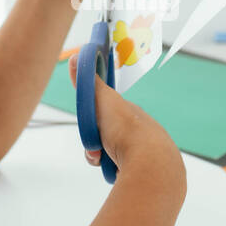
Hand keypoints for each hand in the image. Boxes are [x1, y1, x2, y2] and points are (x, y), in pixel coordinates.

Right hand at [67, 55, 182, 180]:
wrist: (150, 163)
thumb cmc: (127, 129)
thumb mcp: (103, 100)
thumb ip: (89, 82)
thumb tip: (74, 55)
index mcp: (131, 114)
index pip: (105, 114)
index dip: (92, 120)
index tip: (90, 126)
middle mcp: (138, 131)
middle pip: (104, 136)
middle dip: (93, 142)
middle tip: (94, 147)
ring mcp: (140, 152)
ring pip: (108, 154)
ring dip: (99, 157)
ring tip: (103, 159)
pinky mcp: (141, 170)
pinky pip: (116, 170)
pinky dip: (110, 170)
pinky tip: (112, 170)